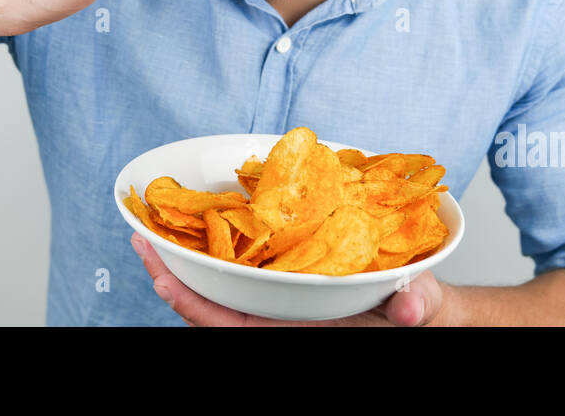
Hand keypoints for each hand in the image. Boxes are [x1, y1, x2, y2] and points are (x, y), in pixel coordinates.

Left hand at [131, 232, 457, 325]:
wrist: (424, 310)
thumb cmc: (418, 311)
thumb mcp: (422, 306)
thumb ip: (415, 306)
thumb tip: (410, 308)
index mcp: (304, 328)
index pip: (238, 327)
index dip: (197, 308)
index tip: (162, 282)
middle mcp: (284, 319)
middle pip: (214, 310)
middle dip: (175, 280)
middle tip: (139, 243)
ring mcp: (282, 303)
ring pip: (221, 294)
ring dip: (186, 267)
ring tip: (152, 235)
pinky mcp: (288, 285)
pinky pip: (242, 280)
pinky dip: (215, 260)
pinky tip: (197, 236)